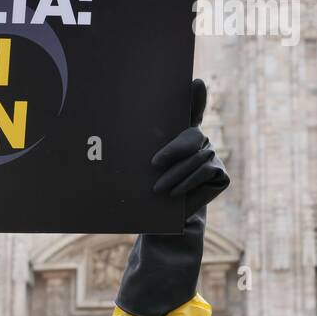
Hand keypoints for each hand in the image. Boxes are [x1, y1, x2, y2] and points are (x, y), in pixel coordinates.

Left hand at [116, 79, 229, 315]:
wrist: (159, 235)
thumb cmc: (141, 199)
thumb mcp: (134, 175)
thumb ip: (131, 156)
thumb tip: (96, 135)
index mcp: (176, 137)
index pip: (189, 110)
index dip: (194, 95)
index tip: (194, 80)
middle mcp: (197, 144)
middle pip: (193, 134)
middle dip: (175, 148)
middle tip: (154, 163)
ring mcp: (211, 158)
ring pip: (200, 155)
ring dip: (178, 173)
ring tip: (160, 189)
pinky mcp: (220, 176)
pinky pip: (209, 171)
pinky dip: (191, 183)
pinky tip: (176, 195)